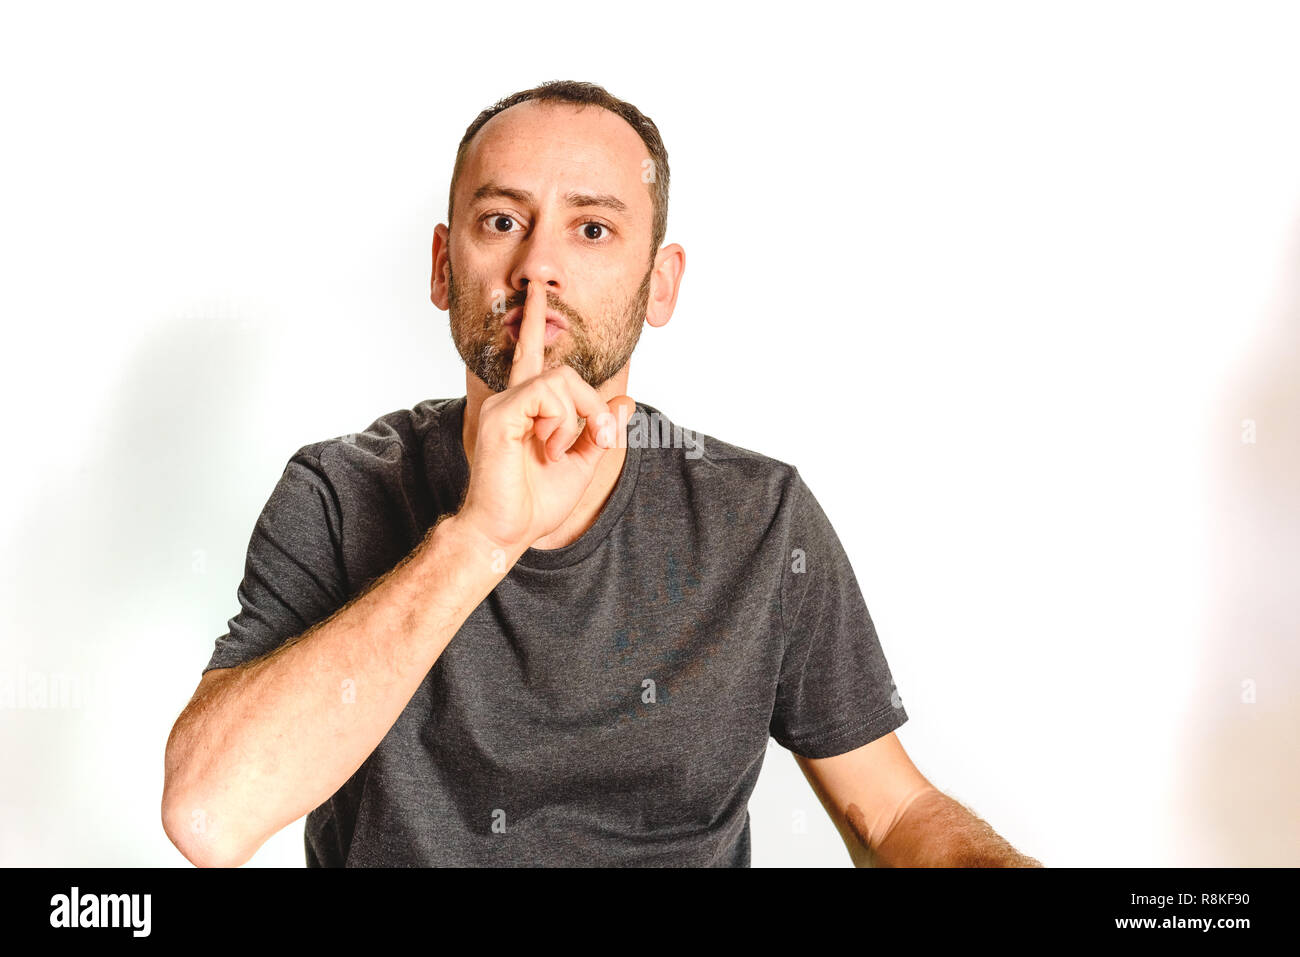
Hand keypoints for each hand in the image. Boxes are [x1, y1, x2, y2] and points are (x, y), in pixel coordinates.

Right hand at [457, 279, 633, 556]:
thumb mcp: (583, 463)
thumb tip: (625, 400)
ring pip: (562, 382)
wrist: (507, 532)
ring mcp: (505, 405)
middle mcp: (512, 399)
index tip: (536, 291)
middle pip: (564, 372)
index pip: (530, 355)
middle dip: (593, 405)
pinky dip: (560, 425)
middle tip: (601, 439)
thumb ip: (601, 430)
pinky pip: (548, 396)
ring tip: (558, 452)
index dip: (533, 321)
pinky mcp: (501, 415)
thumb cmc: (535, 503)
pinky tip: (546, 449)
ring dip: (577, 420)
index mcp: (527, 408)